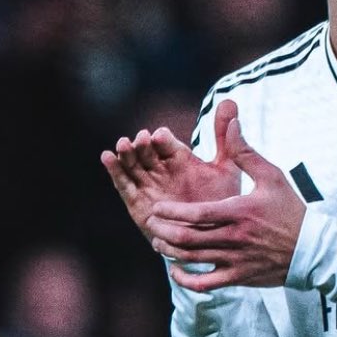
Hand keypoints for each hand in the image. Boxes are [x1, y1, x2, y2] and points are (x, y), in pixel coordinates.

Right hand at [101, 100, 241, 243]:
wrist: (213, 236)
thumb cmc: (221, 201)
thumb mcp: (226, 167)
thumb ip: (225, 138)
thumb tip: (230, 100)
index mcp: (180, 158)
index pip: (167, 142)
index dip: (163, 139)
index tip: (162, 136)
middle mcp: (161, 168)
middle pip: (146, 151)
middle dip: (143, 144)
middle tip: (142, 139)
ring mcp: (148, 184)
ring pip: (132, 165)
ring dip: (126, 154)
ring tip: (123, 144)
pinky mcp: (137, 202)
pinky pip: (123, 184)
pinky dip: (114, 171)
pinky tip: (107, 156)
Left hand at [148, 114, 305, 289]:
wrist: (312, 250)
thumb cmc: (290, 210)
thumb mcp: (272, 176)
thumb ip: (246, 152)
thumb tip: (232, 122)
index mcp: (239, 212)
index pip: (197, 214)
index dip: (172, 212)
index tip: (157, 207)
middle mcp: (235, 238)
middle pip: (188, 238)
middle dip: (164, 230)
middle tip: (152, 222)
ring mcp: (235, 260)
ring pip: (192, 260)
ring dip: (170, 251)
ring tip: (159, 240)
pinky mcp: (238, 278)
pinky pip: (204, 284)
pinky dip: (185, 279)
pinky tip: (177, 269)